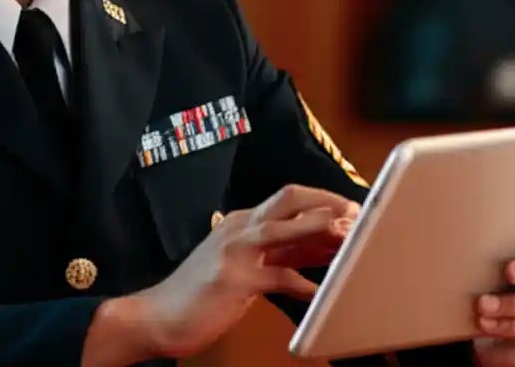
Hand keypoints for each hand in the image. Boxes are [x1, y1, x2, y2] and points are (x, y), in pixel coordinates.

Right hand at [87, 185, 357, 363]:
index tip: (353, 211)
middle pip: (290, 198)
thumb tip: (323, 247)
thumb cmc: (202, 295)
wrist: (157, 316)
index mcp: (243, 223)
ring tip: (349, 234)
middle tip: (356, 213)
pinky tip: (322, 292)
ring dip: (319, 227)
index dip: (324, 202)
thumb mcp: (243, 266)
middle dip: (326, 201)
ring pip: (284, 227)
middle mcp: (240, 228)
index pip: (290, 201)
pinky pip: (279, 277)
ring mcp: (235, 251)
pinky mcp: (235, 279)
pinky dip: (304, 283)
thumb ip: (279, 254)